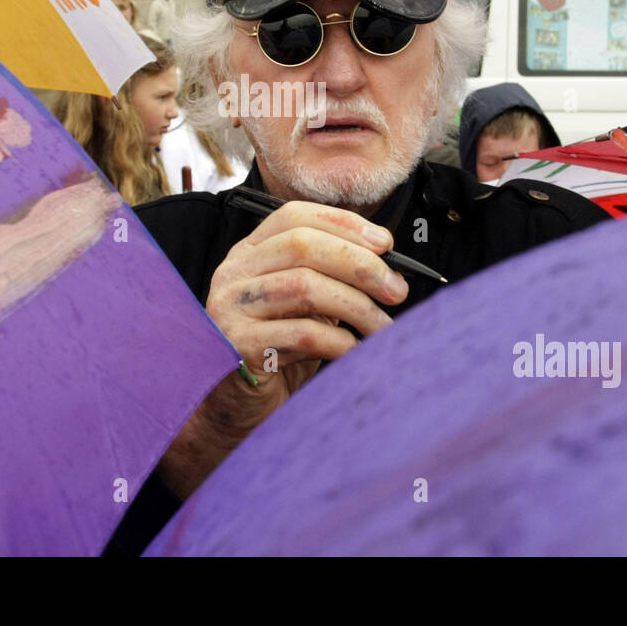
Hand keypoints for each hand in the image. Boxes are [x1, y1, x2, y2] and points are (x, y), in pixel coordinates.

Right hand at [158, 200, 406, 497]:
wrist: (236, 409)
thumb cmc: (278, 353)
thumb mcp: (305, 307)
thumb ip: (331, 279)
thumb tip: (389, 269)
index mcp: (249, 254)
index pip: (295, 217)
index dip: (344, 223)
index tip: (386, 244)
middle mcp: (233, 273)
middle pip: (303, 246)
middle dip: (359, 264)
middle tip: (396, 289)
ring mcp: (230, 308)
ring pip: (304, 286)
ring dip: (357, 305)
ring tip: (384, 326)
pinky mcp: (238, 346)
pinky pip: (301, 334)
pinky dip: (340, 340)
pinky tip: (357, 350)